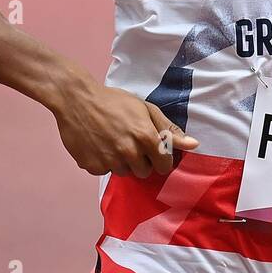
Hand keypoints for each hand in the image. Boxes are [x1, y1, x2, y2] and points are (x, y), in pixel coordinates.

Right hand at [51, 78, 198, 177]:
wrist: (77, 100)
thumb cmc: (114, 101)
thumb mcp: (146, 109)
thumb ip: (169, 130)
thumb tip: (194, 145)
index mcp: (146, 136)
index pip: (164, 165)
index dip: (161, 159)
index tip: (155, 152)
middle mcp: (129, 152)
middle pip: (144, 172)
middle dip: (141, 161)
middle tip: (131, 143)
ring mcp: (109, 161)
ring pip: (124, 172)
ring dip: (122, 162)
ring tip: (113, 142)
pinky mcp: (91, 166)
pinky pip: (104, 172)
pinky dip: (103, 162)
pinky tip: (99, 145)